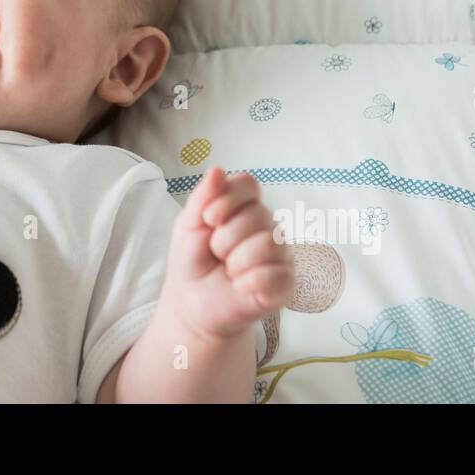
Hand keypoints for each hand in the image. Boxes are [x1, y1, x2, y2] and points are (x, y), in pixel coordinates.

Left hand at [165, 166, 294, 340]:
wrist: (194, 304)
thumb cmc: (192, 262)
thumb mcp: (187, 226)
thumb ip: (202, 197)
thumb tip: (217, 169)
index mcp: (244, 207)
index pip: (249, 184)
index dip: (227, 199)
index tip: (208, 219)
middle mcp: (267, 225)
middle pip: (258, 214)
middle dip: (225, 239)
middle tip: (216, 255)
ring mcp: (280, 253)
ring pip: (268, 243)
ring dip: (236, 262)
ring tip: (228, 272)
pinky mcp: (286, 281)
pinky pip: (277, 274)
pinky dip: (250, 282)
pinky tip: (240, 287)